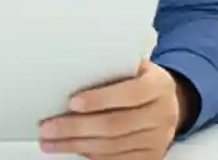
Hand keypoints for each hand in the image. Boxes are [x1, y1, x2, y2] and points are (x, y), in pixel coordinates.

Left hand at [38, 60, 187, 158]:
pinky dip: (91, 156)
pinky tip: (72, 149)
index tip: (72, 102)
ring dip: (76, 145)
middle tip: (48, 127)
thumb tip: (71, 68)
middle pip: (115, 125)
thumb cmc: (142, 81)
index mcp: (159, 86)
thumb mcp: (136, 66)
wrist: (169, 105)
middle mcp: (162, 115)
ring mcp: (157, 140)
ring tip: (50, 141)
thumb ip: (113, 66)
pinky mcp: (150, 157)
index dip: (100, 99)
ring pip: (112, 147)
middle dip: (77, 127)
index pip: (130, 94)